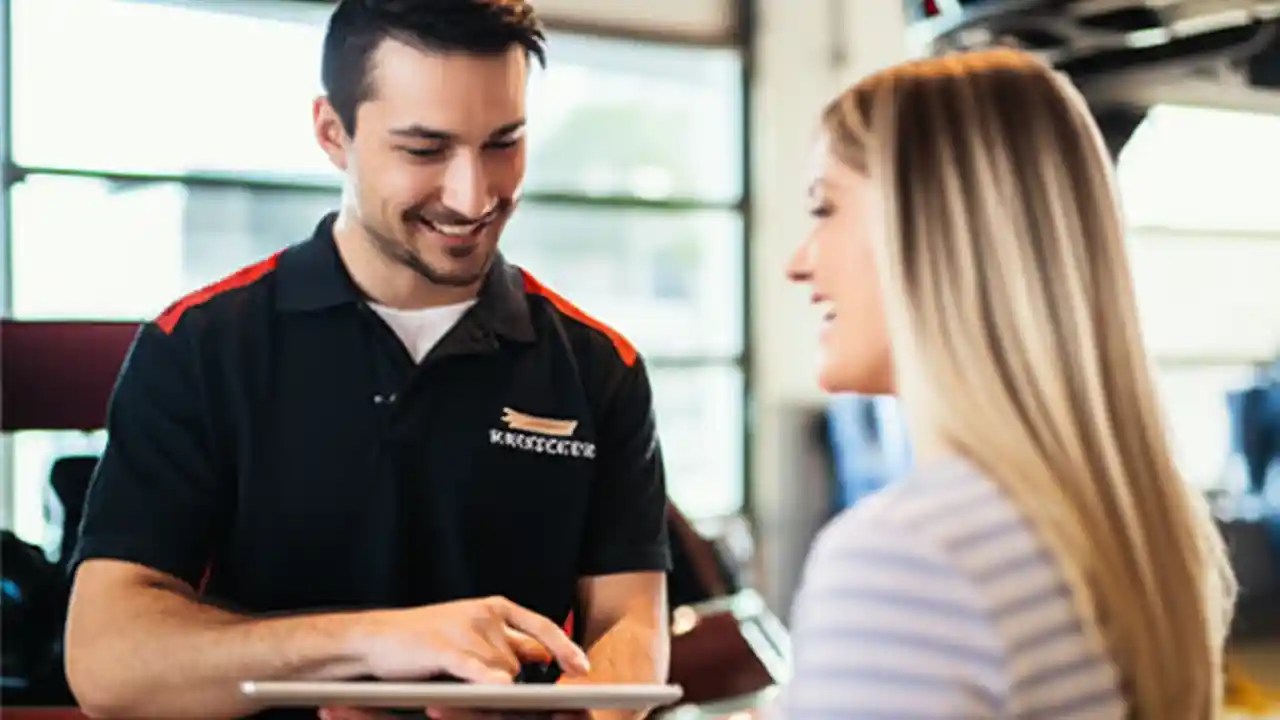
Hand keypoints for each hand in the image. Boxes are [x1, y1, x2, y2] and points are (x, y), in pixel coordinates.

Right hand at [354, 596, 590, 683]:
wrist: (373, 637)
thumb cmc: (422, 639)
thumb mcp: (471, 631)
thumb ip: (506, 642)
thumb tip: (541, 654)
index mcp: (492, 608)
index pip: (540, 627)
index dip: (564, 648)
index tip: (583, 668)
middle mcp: (484, 615)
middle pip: (518, 661)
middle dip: (508, 679)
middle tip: (482, 682)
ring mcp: (465, 631)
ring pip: (500, 674)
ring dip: (485, 687)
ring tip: (454, 680)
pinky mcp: (445, 650)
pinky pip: (477, 670)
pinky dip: (491, 682)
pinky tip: (504, 692)